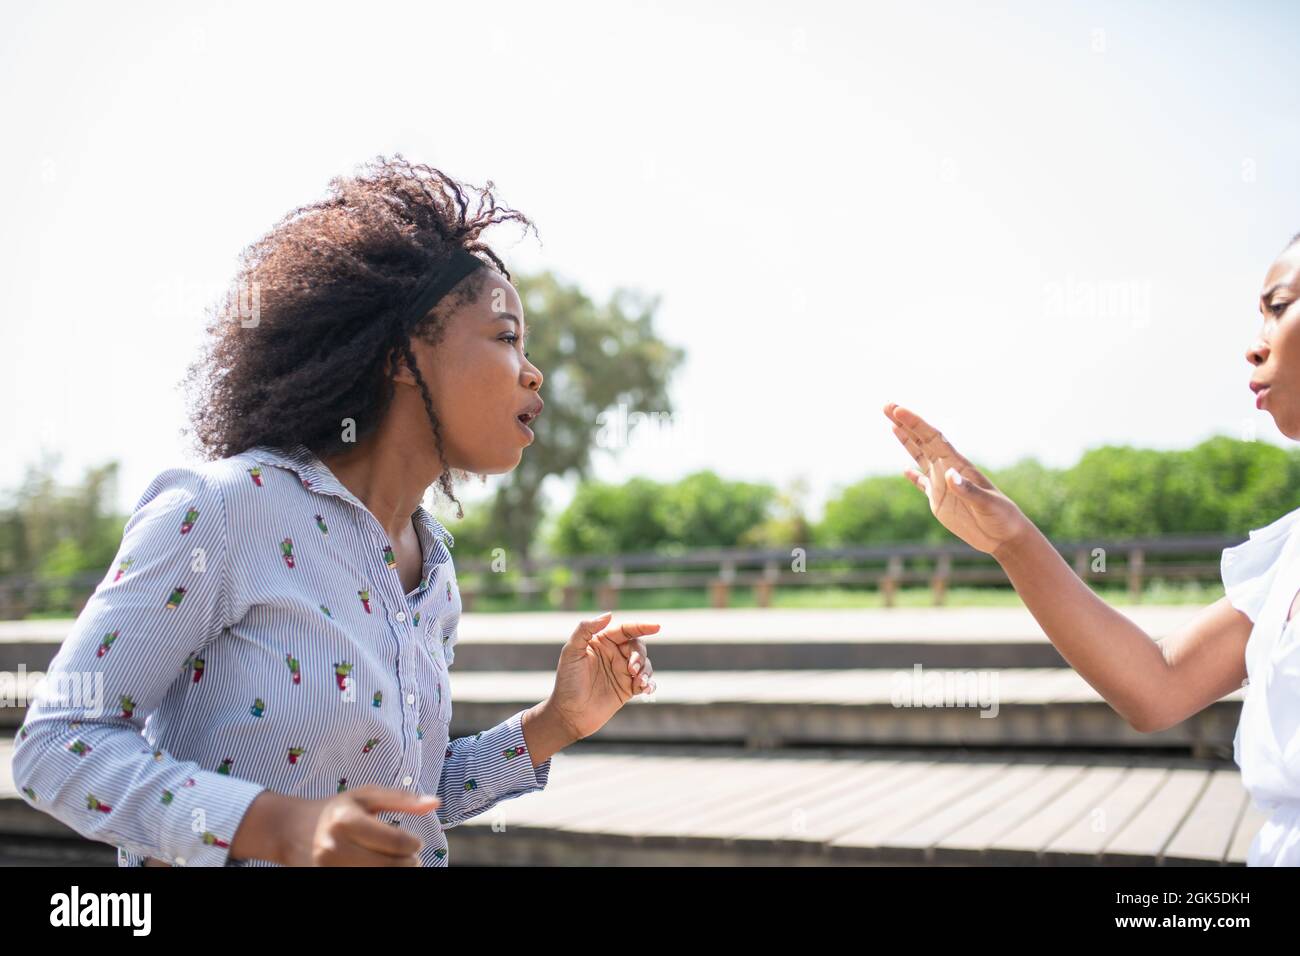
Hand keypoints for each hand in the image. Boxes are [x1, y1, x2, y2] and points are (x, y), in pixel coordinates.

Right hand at [280, 785, 441, 865]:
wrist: (292, 830)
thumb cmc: (338, 810)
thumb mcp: (367, 795)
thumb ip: (403, 798)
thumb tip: (435, 803)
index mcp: (346, 820)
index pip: (396, 842)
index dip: (414, 844)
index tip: (415, 842)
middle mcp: (333, 847)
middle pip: (390, 867)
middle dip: (408, 863)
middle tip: (410, 857)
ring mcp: (327, 869)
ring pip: (377, 879)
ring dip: (396, 873)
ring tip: (397, 864)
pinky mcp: (324, 879)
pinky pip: (361, 883)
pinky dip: (378, 877)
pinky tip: (379, 868)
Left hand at [547, 611, 658, 740]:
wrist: (570, 714)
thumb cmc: (567, 682)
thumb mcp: (571, 652)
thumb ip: (585, 629)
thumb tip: (610, 614)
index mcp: (602, 642)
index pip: (625, 630)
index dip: (642, 626)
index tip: (656, 626)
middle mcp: (614, 654)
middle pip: (638, 646)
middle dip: (639, 656)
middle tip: (632, 669)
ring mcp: (622, 672)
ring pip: (645, 663)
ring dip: (646, 670)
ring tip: (638, 682)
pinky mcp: (628, 688)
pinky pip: (646, 682)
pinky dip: (650, 683)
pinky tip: (646, 689)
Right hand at [883, 402, 1032, 555]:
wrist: (1005, 535)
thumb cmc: (1001, 517)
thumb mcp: (986, 504)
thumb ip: (967, 490)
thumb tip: (949, 475)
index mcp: (958, 466)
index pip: (933, 438)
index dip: (915, 423)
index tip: (898, 411)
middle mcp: (948, 470)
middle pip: (923, 441)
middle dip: (906, 423)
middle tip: (887, 406)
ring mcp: (943, 484)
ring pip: (920, 457)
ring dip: (907, 441)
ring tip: (893, 425)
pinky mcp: (940, 501)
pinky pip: (923, 485)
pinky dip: (913, 477)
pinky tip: (904, 470)